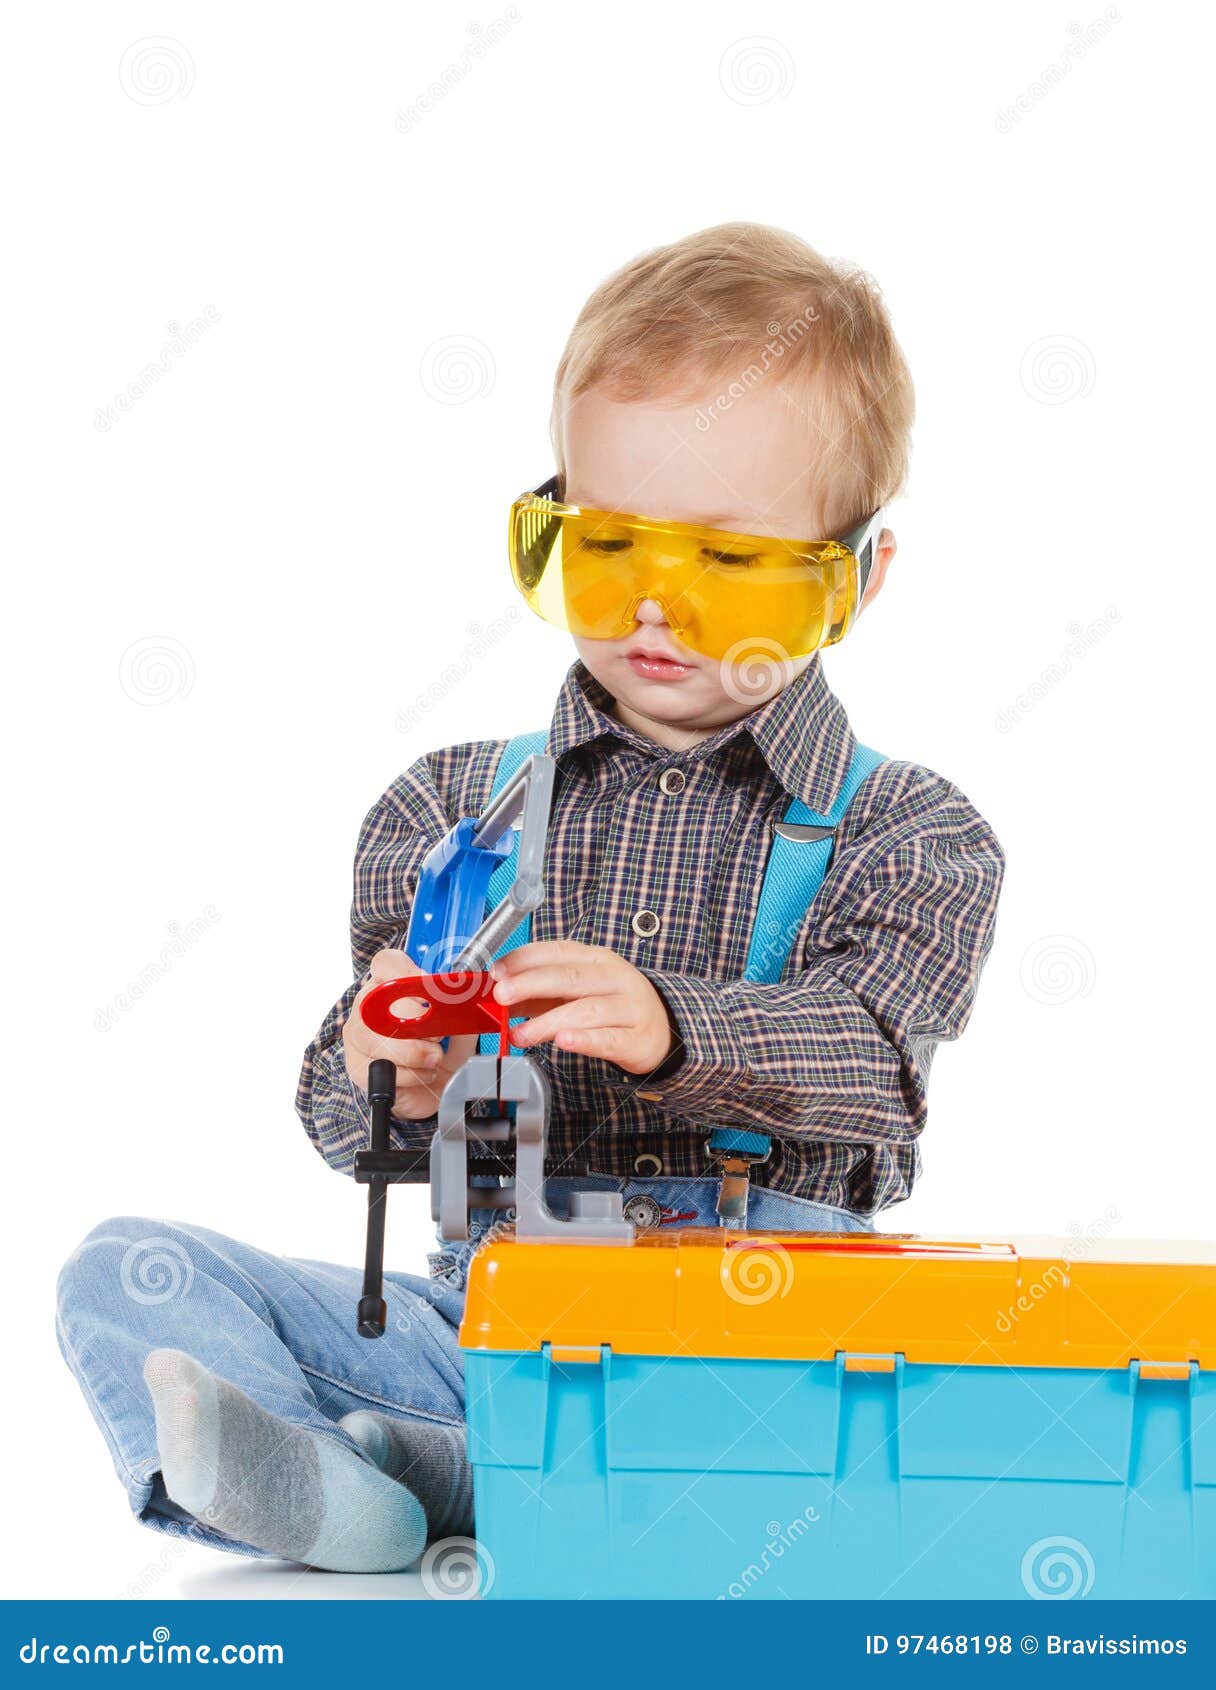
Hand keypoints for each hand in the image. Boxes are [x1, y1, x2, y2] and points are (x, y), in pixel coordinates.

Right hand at [342, 949, 476, 1120]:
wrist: (436, 1088)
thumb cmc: (444, 1048)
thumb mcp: (459, 1022)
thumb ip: (462, 1005)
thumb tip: (472, 993)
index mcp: (390, 985)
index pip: (386, 963)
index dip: (408, 973)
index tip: (429, 990)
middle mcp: (369, 1006)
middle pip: (379, 1001)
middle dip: (415, 1020)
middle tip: (438, 1035)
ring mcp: (359, 1037)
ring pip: (378, 1039)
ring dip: (416, 1053)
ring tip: (434, 1057)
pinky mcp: (358, 1068)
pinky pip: (384, 1069)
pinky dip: (412, 1076)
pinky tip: (422, 1074)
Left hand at [491, 940, 675, 1073]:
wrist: (661, 1029)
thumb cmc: (611, 1005)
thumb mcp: (575, 992)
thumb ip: (538, 993)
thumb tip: (498, 994)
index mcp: (595, 958)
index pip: (557, 952)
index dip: (524, 960)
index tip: (497, 972)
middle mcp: (614, 977)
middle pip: (569, 977)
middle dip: (531, 984)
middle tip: (502, 996)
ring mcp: (629, 1006)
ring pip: (586, 1010)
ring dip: (548, 1022)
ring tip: (521, 1034)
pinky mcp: (636, 1038)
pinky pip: (609, 1038)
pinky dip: (585, 1040)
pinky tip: (564, 1042)